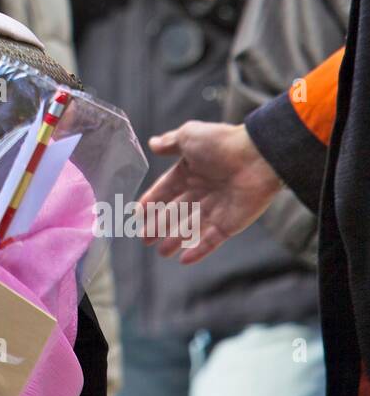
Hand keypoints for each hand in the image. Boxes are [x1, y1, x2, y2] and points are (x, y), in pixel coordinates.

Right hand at [139, 121, 282, 262]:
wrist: (258, 157)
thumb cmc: (222, 143)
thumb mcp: (189, 136)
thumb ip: (170, 142)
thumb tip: (152, 143)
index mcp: (191, 171)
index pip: (166, 189)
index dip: (152, 201)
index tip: (137, 214)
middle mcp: (202, 190)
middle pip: (175, 212)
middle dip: (159, 225)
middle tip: (144, 238)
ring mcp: (216, 208)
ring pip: (190, 228)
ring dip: (175, 240)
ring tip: (161, 252)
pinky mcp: (230, 224)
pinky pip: (211, 240)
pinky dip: (198, 250)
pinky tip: (184, 260)